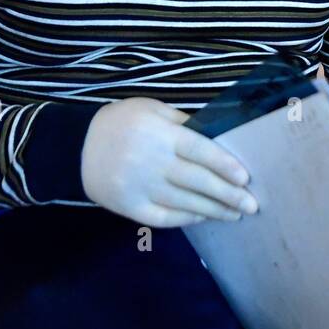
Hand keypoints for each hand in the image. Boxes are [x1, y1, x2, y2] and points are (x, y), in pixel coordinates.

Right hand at [80, 97, 256, 226]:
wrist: (76, 147)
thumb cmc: (121, 123)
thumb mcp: (151, 109)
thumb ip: (183, 122)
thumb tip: (218, 139)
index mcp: (160, 134)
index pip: (199, 150)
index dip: (224, 165)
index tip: (245, 178)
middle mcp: (152, 162)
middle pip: (197, 181)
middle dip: (228, 195)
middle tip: (252, 205)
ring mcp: (139, 187)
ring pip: (184, 202)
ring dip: (213, 210)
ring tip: (235, 214)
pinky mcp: (129, 206)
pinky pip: (163, 217)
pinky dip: (186, 219)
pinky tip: (203, 217)